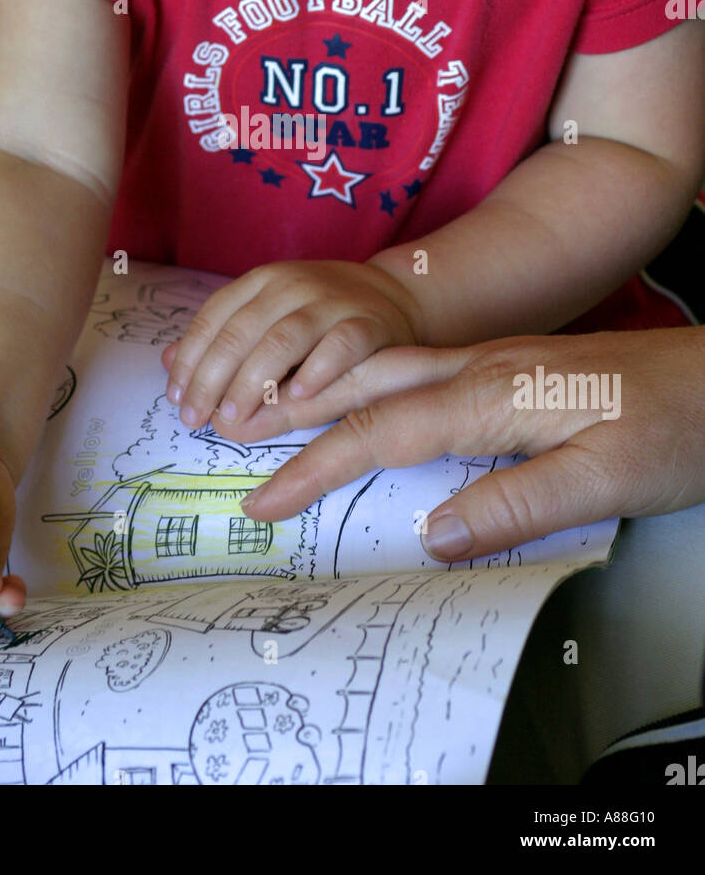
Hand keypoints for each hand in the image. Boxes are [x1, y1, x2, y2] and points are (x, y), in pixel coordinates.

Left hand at [160, 259, 421, 429]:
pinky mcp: (367, 323)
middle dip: (212, 377)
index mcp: (261, 282)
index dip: (190, 359)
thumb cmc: (320, 314)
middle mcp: (292, 285)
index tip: (176, 398)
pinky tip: (299, 395)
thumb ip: (222, 338)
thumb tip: (165, 362)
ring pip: (284, 338)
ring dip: (254, 380)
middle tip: (196, 418)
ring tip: (234, 417)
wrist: (394, 296)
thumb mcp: (267, 314)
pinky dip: (318, 369)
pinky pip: (340, 344)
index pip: (213, 318)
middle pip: (241, 331)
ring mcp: (330, 302)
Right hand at [231, 328, 704, 560]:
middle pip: (367, 386)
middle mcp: (482, 369)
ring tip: (276, 408)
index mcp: (493, 394)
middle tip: (236, 434)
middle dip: (297, 413)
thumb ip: (516, 501)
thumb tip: (430, 533)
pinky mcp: (514, 369)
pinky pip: (418, 372)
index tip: (263, 501)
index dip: (316, 468)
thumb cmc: (678, 422)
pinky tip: (370, 398)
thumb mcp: (608, 475)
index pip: (382, 433)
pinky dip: (371, 387)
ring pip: (389, 372)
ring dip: (327, 391)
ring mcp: (497, 363)